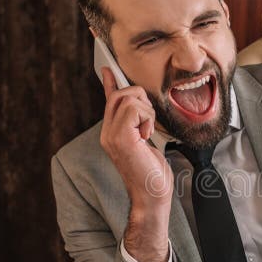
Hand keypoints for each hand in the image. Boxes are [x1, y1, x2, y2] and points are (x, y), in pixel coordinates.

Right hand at [99, 67, 171, 261]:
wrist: (152, 195)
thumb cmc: (153, 172)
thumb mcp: (147, 141)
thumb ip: (140, 121)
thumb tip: (140, 107)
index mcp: (112, 131)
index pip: (110, 99)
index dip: (110, 81)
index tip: (108, 66)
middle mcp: (107, 132)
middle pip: (122, 93)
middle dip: (142, 100)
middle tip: (149, 122)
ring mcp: (111, 134)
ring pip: (130, 98)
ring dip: (147, 111)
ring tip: (148, 132)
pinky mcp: (121, 137)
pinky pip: (135, 109)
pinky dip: (147, 119)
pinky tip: (147, 136)